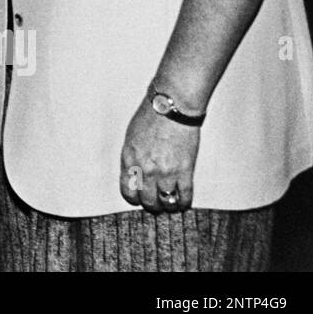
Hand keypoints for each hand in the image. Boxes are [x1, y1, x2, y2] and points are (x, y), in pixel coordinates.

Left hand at [119, 99, 199, 213]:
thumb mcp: (131, 137)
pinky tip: (183, 202)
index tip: (139, 198)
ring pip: (165, 202)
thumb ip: (132, 157)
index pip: (128, 191)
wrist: (171, 107)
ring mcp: (165, 172)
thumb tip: (135, 173)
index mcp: (129, 159)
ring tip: (170, 204)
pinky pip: (184, 196)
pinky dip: (184, 202)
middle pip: (147, 200)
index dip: (134, 198)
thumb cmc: (151, 116)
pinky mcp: (185, 170)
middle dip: (152, 205)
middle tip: (156, 202)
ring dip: (168, 206)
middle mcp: (145, 169)